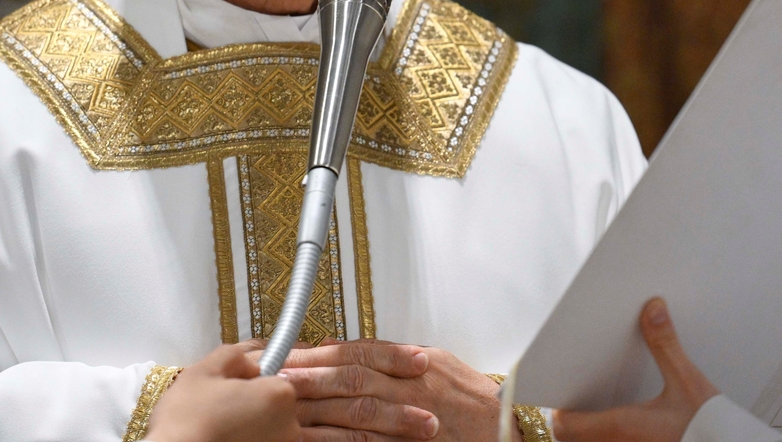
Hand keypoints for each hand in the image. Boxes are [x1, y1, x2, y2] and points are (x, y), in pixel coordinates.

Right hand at [148, 343, 299, 441]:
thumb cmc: (187, 419)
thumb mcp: (204, 370)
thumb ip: (234, 357)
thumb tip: (252, 366)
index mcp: (278, 396)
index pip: (275, 380)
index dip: (250, 382)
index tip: (229, 391)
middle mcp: (288, 427)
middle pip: (275, 406)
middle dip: (252, 405)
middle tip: (219, 410)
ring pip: (268, 429)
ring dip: (249, 426)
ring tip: (218, 430)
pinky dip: (245, 441)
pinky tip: (223, 440)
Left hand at [280, 338, 507, 440]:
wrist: (509, 431)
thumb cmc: (475, 400)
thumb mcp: (437, 363)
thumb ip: (391, 356)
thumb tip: (344, 348)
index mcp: (417, 362)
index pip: (358, 352)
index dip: (319, 352)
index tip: (288, 352)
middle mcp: (412, 387)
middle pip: (350, 376)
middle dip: (309, 374)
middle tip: (273, 373)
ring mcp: (411, 419)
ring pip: (357, 409)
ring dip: (318, 405)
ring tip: (285, 403)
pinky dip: (343, 439)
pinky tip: (318, 437)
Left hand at [552, 298, 717, 441]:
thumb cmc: (709, 430)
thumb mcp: (688, 382)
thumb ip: (666, 345)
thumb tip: (652, 310)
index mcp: (620, 427)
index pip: (563, 425)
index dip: (554, 408)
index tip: (554, 389)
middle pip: (570, 438)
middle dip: (566, 417)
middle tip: (568, 394)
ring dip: (584, 429)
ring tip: (587, 407)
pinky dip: (603, 435)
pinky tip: (617, 420)